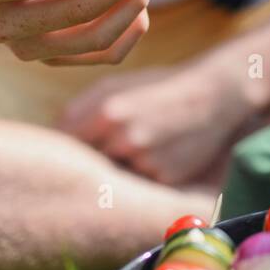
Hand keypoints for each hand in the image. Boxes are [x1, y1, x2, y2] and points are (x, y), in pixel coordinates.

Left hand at [57, 50, 259, 183]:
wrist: (216, 94)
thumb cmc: (161, 87)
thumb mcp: (118, 84)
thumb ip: (81, 107)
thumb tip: (54, 135)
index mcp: (107, 112)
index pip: (65, 144)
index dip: (62, 150)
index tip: (61, 152)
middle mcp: (124, 139)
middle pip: (87, 165)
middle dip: (88, 163)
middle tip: (96, 156)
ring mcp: (146, 161)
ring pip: (113, 177)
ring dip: (116, 171)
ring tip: (135, 151)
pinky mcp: (166, 177)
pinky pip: (140, 185)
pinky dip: (142, 177)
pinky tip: (156, 157)